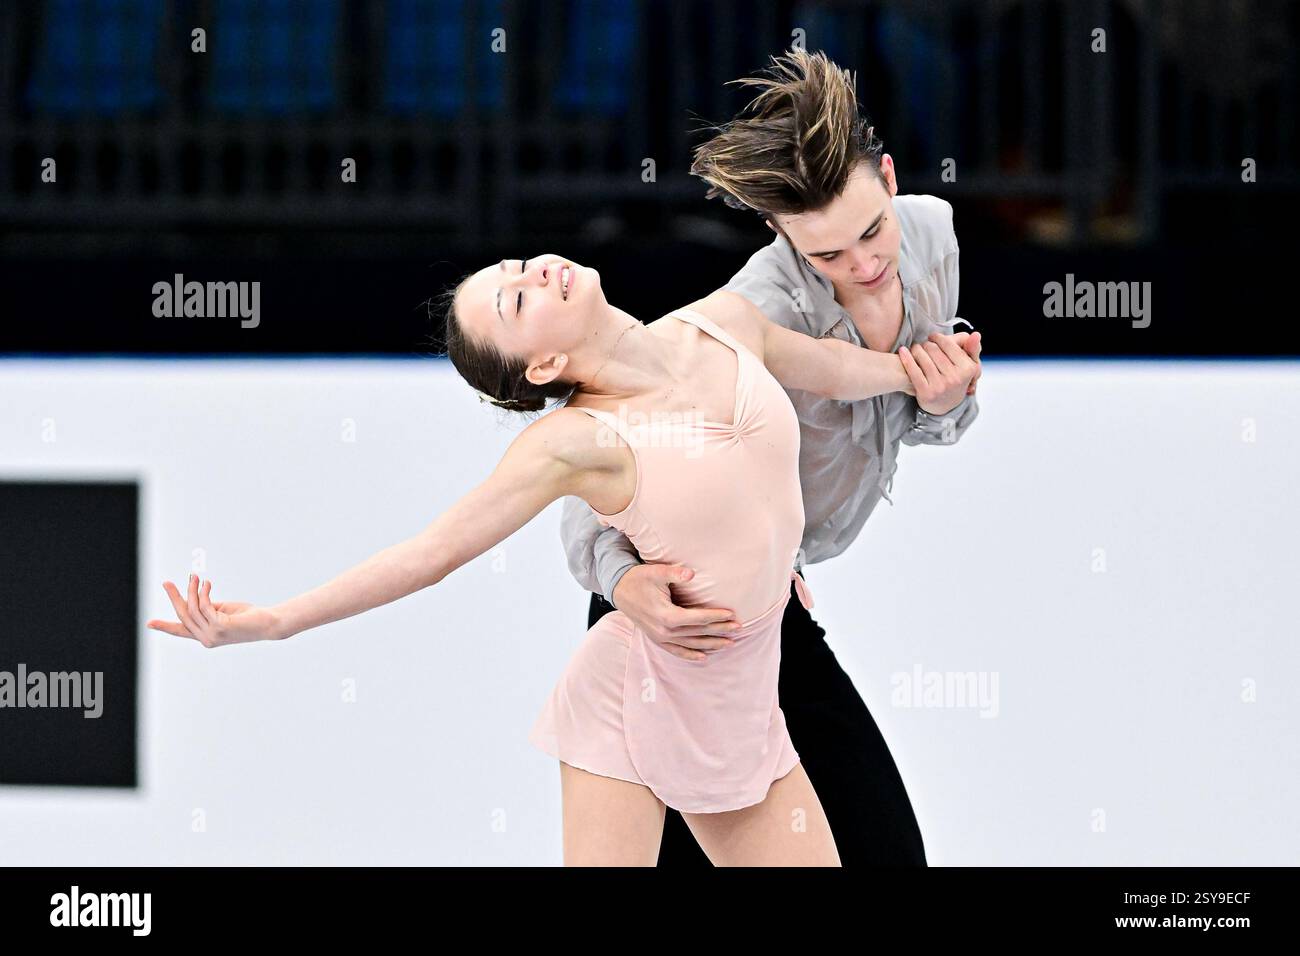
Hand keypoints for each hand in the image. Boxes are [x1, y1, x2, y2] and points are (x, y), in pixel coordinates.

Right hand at [148, 574, 282, 647]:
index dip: (165, 626)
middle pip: (183, 616)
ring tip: (194, 577)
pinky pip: (205, 606)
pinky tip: (207, 584)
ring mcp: (212, 635)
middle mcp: (206, 639)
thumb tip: (195, 597)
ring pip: (193, 610)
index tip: (148, 623)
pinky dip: (203, 593)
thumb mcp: (222, 611)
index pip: (181, 631)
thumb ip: (208, 607)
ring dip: (191, 590)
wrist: (267, 623)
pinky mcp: (220, 627)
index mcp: (205, 636)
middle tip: (166, 582)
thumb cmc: (247, 616)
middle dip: (174, 598)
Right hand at [610, 564, 740, 661]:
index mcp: (665, 615)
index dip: (715, 617)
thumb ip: (673, 574)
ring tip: (729, 642)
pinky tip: (704, 657)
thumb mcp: (655, 572)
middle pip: (697, 633)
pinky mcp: (657, 639)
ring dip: (711, 644)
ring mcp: (660, 637)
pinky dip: (690, 655)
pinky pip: (676, 651)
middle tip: (738, 628)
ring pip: (690, 645)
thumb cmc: (638, 579)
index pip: (697, 619)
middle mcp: (664, 631)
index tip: (732, 614)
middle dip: (719, 630)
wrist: (619, 591)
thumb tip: (691, 574)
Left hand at [898, 331, 978, 414]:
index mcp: (967, 369)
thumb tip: (976, 334)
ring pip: (923, 358)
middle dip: (927, 344)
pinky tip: (902, 351)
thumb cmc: (956, 380)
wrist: (945, 407)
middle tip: (924, 345)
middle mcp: (955, 378)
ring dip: (916, 349)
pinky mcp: (926, 393)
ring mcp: (940, 386)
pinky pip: (914, 371)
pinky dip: (906, 359)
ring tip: (915, 348)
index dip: (938, 338)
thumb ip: (973, 348)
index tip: (933, 337)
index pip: (949, 345)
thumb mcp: (969, 366)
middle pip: (934, 350)